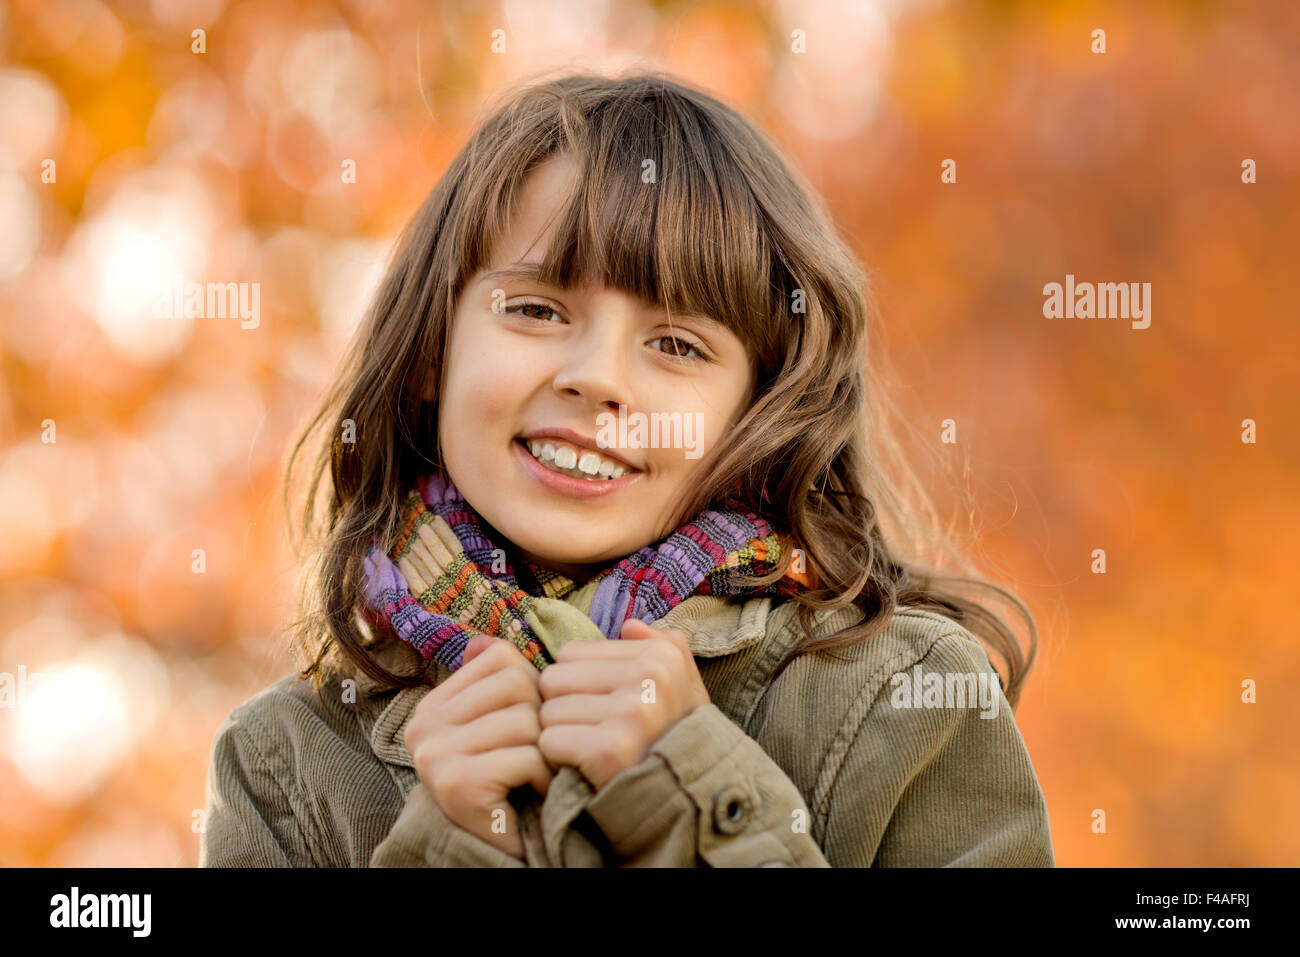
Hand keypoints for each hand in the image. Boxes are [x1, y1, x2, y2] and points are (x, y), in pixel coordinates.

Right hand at [403, 634, 553, 859]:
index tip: (522, 730)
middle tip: (533, 755)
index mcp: (431, 706)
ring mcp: (435, 756)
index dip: (530, 690)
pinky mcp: (457, 785)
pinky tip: (532, 793)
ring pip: (526, 720)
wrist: (500, 850)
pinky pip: (529, 756)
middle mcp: (422, 727)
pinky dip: (544, 777)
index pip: (500, 658)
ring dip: (545, 752)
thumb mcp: (498, 727)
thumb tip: (483, 642)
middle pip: (517, 684)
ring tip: (533, 775)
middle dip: (541, 719)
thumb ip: (491, 683)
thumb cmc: (509, 784)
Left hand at [537, 619, 710, 790]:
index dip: (576, 684)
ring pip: (548, 712)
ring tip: (588, 751)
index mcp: (661, 655)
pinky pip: (549, 742)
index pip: (570, 653)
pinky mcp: (609, 750)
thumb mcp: (683, 687)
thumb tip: (629, 625)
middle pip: (553, 679)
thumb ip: (662, 648)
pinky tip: (583, 768)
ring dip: (560, 736)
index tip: (599, 709)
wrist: (688, 800)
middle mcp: (649, 678)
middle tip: (588, 733)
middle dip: (561, 708)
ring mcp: (630, 713)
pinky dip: (558, 761)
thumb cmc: (673, 738)